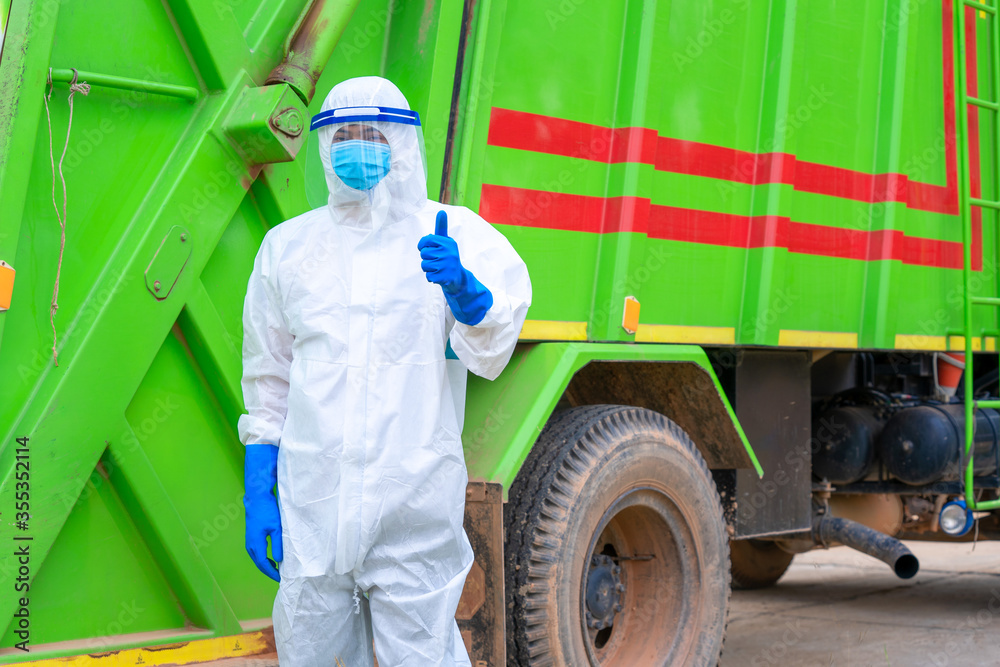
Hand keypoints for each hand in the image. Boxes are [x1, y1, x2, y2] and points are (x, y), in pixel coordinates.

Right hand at [244, 444, 282, 581]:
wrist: (257, 497)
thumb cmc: (267, 511)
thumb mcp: (276, 528)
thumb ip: (278, 544)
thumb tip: (280, 560)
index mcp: (256, 544)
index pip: (264, 564)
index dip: (272, 572)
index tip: (281, 578)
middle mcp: (250, 544)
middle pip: (259, 563)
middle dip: (269, 571)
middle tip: (279, 577)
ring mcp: (249, 540)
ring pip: (257, 558)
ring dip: (265, 565)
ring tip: (277, 570)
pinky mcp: (251, 536)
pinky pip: (256, 552)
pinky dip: (263, 558)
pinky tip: (271, 558)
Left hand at [417, 210, 493, 325]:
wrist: (458, 278)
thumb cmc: (447, 257)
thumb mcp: (446, 242)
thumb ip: (441, 227)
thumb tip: (442, 211)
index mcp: (448, 242)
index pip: (425, 241)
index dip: (423, 246)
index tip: (429, 249)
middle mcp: (449, 252)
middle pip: (423, 254)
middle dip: (427, 259)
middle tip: (437, 261)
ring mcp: (447, 265)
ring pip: (424, 265)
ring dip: (428, 269)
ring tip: (438, 269)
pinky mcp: (445, 277)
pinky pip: (428, 276)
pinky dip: (431, 278)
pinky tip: (440, 276)